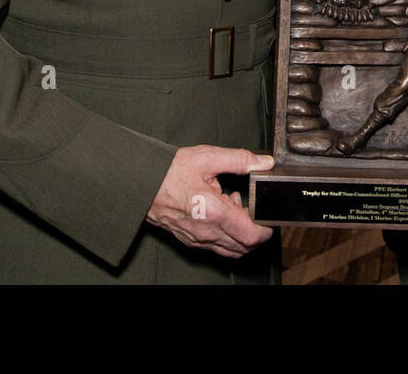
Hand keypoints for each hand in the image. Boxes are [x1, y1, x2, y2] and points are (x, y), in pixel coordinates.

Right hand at [146, 145, 274, 258]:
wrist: (141, 184)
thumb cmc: (169, 171)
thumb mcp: (207, 158)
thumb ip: (239, 160)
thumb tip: (263, 163)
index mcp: (213, 211)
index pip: (252, 235)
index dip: (266, 228)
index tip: (266, 213)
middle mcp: (206, 232)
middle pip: (245, 247)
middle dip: (255, 230)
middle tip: (250, 206)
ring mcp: (198, 240)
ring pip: (232, 250)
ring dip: (241, 234)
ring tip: (233, 207)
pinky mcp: (191, 242)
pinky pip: (217, 247)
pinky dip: (226, 235)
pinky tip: (220, 212)